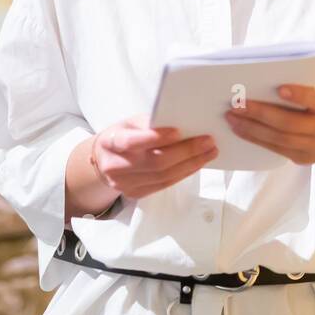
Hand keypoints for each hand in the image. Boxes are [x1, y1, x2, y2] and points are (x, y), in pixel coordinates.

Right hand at [91, 114, 217, 199]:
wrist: (104, 160)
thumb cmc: (123, 135)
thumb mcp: (130, 123)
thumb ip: (150, 123)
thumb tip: (181, 120)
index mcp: (111, 142)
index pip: (132, 142)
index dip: (155, 138)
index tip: (178, 131)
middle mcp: (115, 166)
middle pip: (155, 162)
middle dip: (186, 151)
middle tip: (208, 141)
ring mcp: (125, 184)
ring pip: (163, 176)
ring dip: (191, 164)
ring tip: (209, 152)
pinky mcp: (136, 193)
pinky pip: (165, 184)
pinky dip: (184, 173)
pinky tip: (197, 163)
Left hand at [223, 85, 314, 165]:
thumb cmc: (313, 107)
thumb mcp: (313, 97)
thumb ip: (296, 91)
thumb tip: (258, 84)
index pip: (314, 99)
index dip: (299, 95)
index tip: (279, 89)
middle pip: (290, 123)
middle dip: (261, 113)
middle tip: (238, 104)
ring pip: (279, 139)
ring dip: (252, 128)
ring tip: (232, 117)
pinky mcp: (302, 159)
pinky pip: (275, 149)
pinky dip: (254, 138)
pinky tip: (239, 129)